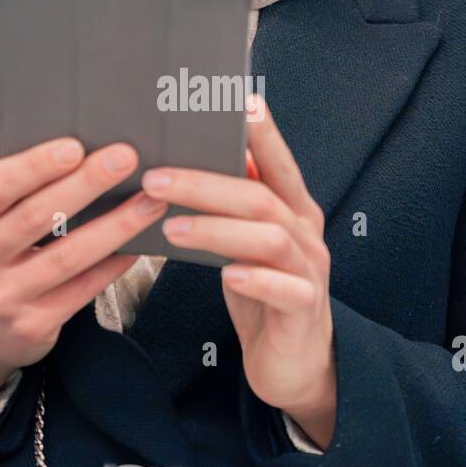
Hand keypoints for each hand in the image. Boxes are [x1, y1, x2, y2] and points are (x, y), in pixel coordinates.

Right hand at [0, 126, 168, 414]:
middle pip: (35, 217)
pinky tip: (140, 243)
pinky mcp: (33, 325)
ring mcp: (3, 297)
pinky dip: (114, 263)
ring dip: (115, 225)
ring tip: (151, 200)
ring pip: (68, 255)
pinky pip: (84, 288)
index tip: (75, 145)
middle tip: (126, 158)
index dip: (34, 165)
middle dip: (86, 184)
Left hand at [141, 95, 336, 448]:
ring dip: (219, 228)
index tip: (235, 102)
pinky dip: (257, 279)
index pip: (277, 162)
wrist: (296, 364)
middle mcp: (305, 233)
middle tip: (156, 178)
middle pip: (260, 197)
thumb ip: (231, 206)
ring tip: (173, 228)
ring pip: (270, 238)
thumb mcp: (246, 244)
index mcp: (292, 210)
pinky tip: (228, 275)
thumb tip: (186, 162)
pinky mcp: (303, 311)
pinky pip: (285, 290)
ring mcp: (309, 272)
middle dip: (207, 183)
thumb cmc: (263, 294)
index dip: (261, 133)